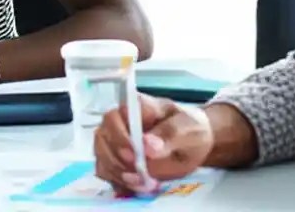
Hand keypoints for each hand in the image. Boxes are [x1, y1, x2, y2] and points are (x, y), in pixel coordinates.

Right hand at [94, 94, 213, 194]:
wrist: (194, 145)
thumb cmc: (190, 129)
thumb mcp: (188, 128)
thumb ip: (170, 133)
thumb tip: (148, 144)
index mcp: (135, 107)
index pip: (115, 117)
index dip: (120, 136)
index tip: (134, 155)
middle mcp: (119, 122)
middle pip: (102, 137)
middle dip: (116, 158)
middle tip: (138, 174)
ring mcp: (114, 141)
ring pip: (101, 155)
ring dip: (117, 172)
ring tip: (141, 183)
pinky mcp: (115, 160)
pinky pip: (105, 170)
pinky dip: (116, 181)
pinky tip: (135, 186)